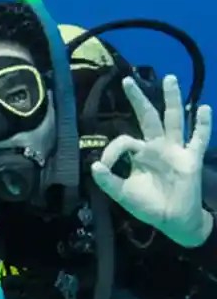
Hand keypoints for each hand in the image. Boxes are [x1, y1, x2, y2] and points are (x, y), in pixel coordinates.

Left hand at [90, 75, 213, 247]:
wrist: (173, 220)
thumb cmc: (148, 205)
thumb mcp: (123, 194)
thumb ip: (108, 181)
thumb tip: (93, 166)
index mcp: (139, 153)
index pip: (124, 140)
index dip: (112, 150)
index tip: (104, 165)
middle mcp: (157, 146)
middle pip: (147, 117)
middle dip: (138, 99)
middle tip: (127, 80)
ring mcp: (175, 150)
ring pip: (173, 119)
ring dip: (172, 99)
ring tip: (169, 78)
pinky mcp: (191, 158)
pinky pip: (198, 139)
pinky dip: (202, 125)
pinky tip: (203, 109)